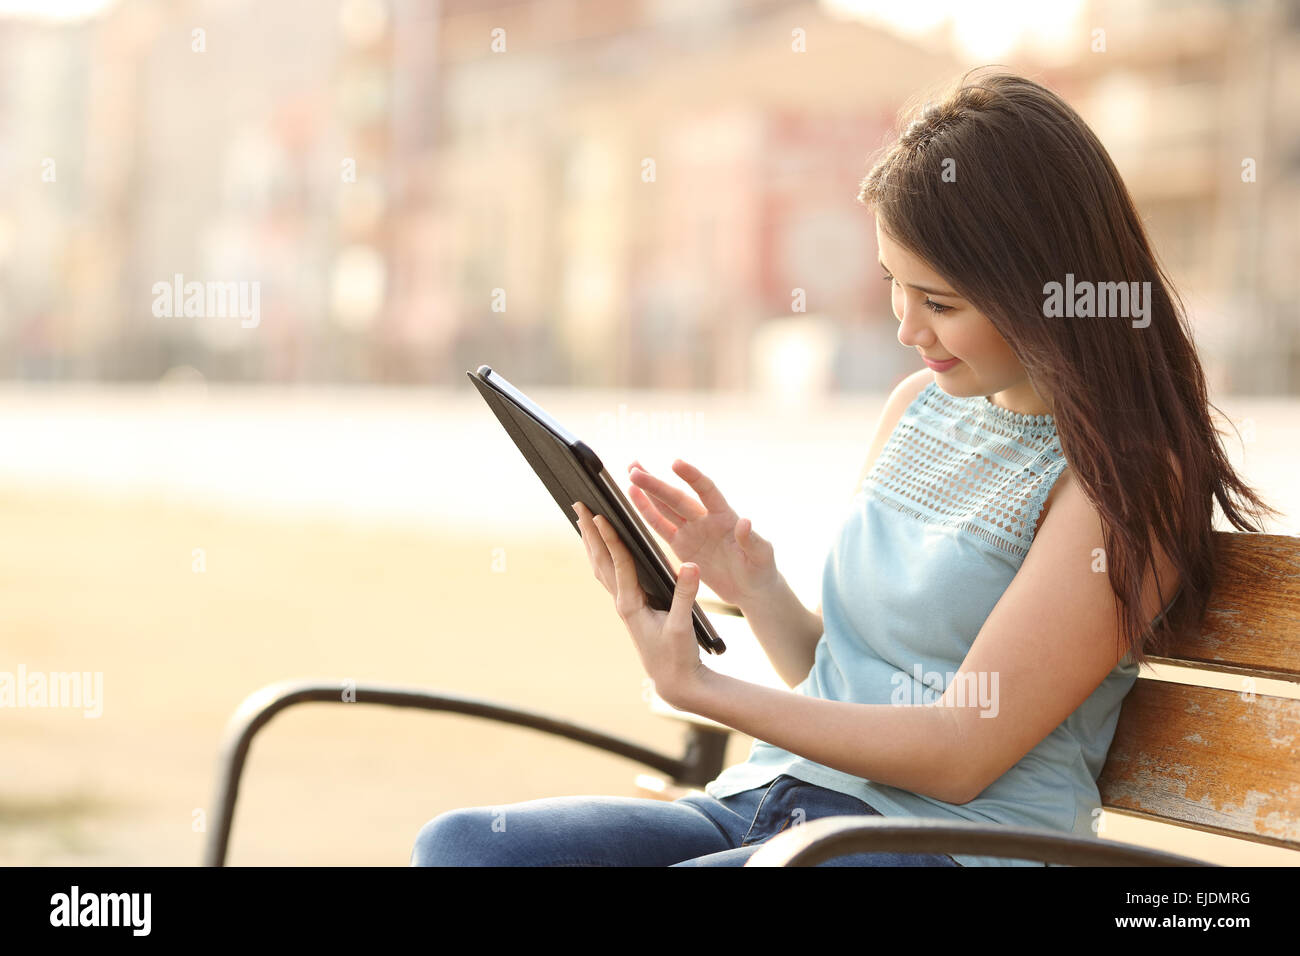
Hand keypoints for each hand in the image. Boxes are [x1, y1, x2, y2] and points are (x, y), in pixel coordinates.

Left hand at [572, 500, 708, 708]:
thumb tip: (692, 565)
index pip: (618, 564)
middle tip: (578, 504)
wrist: (674, 682)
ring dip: (591, 542)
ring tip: (583, 519)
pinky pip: (611, 575)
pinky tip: (603, 547)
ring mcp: (624, 605)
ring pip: (601, 567)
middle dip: (589, 532)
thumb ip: (686, 595)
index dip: (610, 538)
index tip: (600, 515)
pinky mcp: (631, 607)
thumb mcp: (684, 625)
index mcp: (632, 605)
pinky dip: (603, 556)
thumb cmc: (678, 656)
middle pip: (600, 561)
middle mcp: (623, 603)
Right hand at [625, 459, 778, 607]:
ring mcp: (692, 531)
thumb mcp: (762, 555)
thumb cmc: (762, 570)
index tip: (676, 463)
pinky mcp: (682, 546)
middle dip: (656, 485)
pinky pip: (661, 527)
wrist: (751, 589)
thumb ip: (752, 539)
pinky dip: (647, 513)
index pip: (706, 490)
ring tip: (631, 472)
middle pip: (677, 498)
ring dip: (648, 491)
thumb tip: (745, 521)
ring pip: (666, 507)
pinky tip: (633, 497)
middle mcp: (706, 519)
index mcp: (725, 516)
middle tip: (635, 470)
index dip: (692, 477)